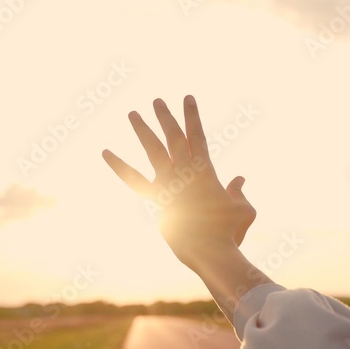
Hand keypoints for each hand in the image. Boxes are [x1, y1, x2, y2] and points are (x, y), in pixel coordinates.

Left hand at [102, 95, 255, 270]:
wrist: (207, 250)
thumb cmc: (229, 231)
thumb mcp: (244, 210)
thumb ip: (240, 192)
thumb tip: (239, 179)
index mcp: (205, 171)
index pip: (197, 136)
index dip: (192, 116)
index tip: (188, 98)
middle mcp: (184, 172)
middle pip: (173, 137)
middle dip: (166, 117)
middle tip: (156, 101)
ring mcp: (168, 183)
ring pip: (153, 150)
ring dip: (143, 130)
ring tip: (132, 113)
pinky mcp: (156, 198)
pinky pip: (133, 179)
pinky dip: (119, 165)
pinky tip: (105, 152)